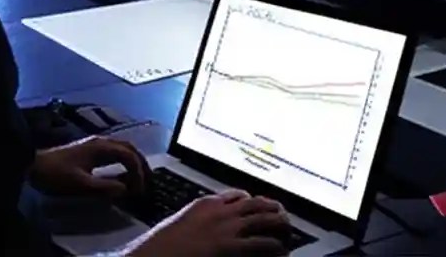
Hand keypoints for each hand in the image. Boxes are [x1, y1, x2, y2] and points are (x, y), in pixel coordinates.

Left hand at [28, 135, 147, 198]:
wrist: (32, 165)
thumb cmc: (56, 174)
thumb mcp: (80, 184)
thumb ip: (104, 187)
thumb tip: (125, 189)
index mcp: (102, 147)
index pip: (129, 156)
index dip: (138, 172)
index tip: (139, 189)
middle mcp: (101, 142)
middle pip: (129, 148)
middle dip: (141, 164)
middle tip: (148, 180)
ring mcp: (95, 144)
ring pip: (122, 148)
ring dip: (133, 160)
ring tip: (138, 175)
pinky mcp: (89, 149)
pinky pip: (114, 151)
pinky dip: (124, 159)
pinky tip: (121, 170)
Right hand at [122, 189, 291, 256]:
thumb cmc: (157, 248)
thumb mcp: (178, 227)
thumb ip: (195, 223)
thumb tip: (204, 232)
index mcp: (204, 204)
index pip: (237, 195)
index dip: (252, 202)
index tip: (258, 208)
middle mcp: (219, 211)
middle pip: (256, 202)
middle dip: (272, 208)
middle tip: (282, 217)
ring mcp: (226, 228)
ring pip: (265, 217)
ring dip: (280, 223)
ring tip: (287, 231)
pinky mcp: (230, 246)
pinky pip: (262, 242)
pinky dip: (275, 245)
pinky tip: (281, 250)